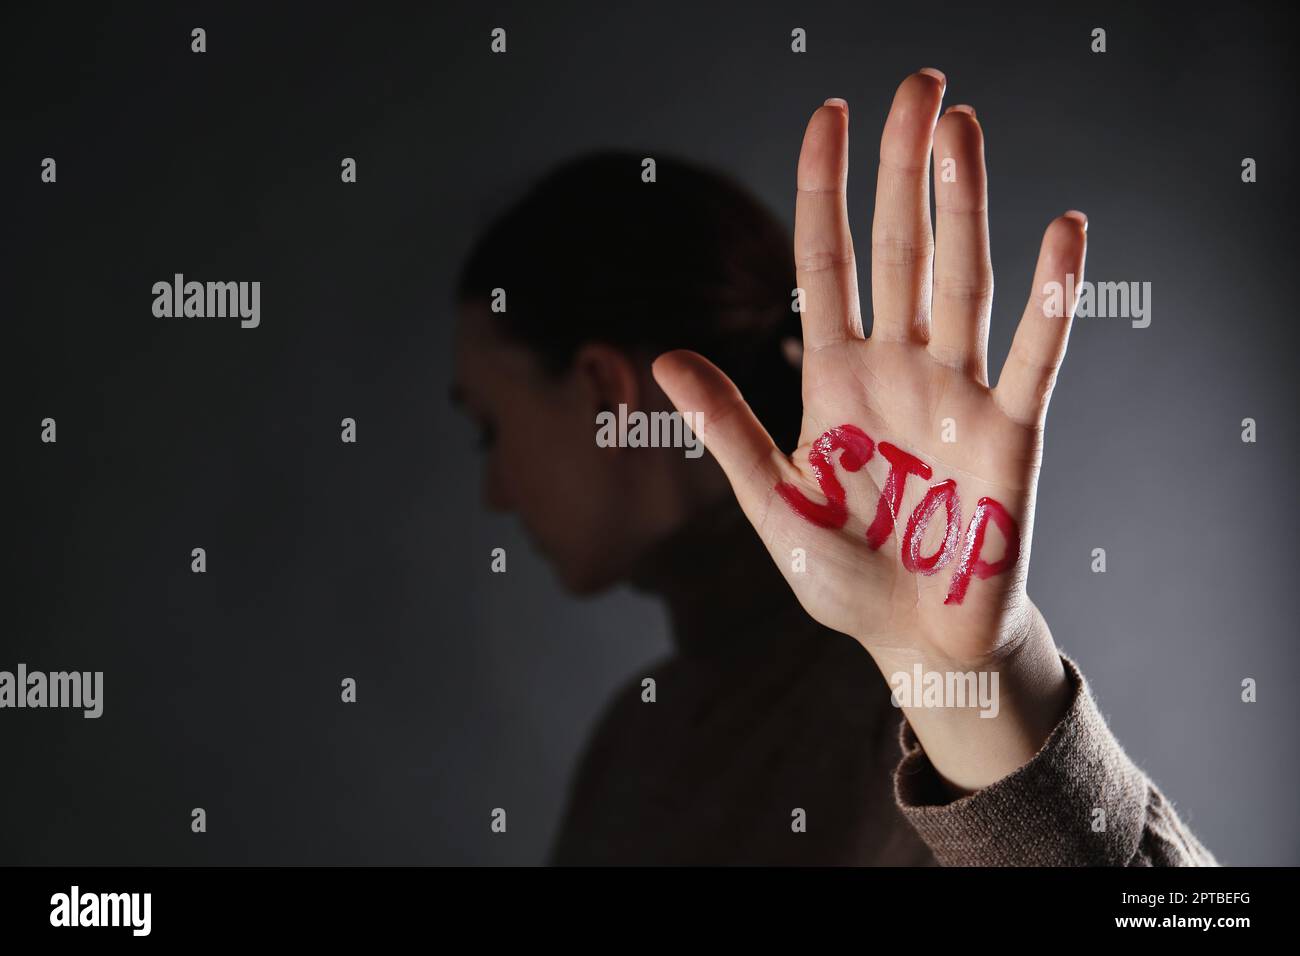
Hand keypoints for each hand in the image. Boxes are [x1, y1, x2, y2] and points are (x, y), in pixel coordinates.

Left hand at [652, 70, 1083, 790]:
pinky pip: (1035, 357)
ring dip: (964, 206)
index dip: (826, 190)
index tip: (830, 114)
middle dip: (904, 170)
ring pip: (960, 282)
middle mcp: (900, 369)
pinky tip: (1061, 231)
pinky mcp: (1011, 437)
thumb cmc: (846, 577)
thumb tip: (666, 357)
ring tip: (962, 127)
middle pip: (900, 250)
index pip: (827, 263)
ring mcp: (957, 395)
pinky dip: (1052, 299)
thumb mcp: (774, 502)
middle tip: (918, 85)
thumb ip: (729, 429)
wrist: (915, 642)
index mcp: (836, 378)